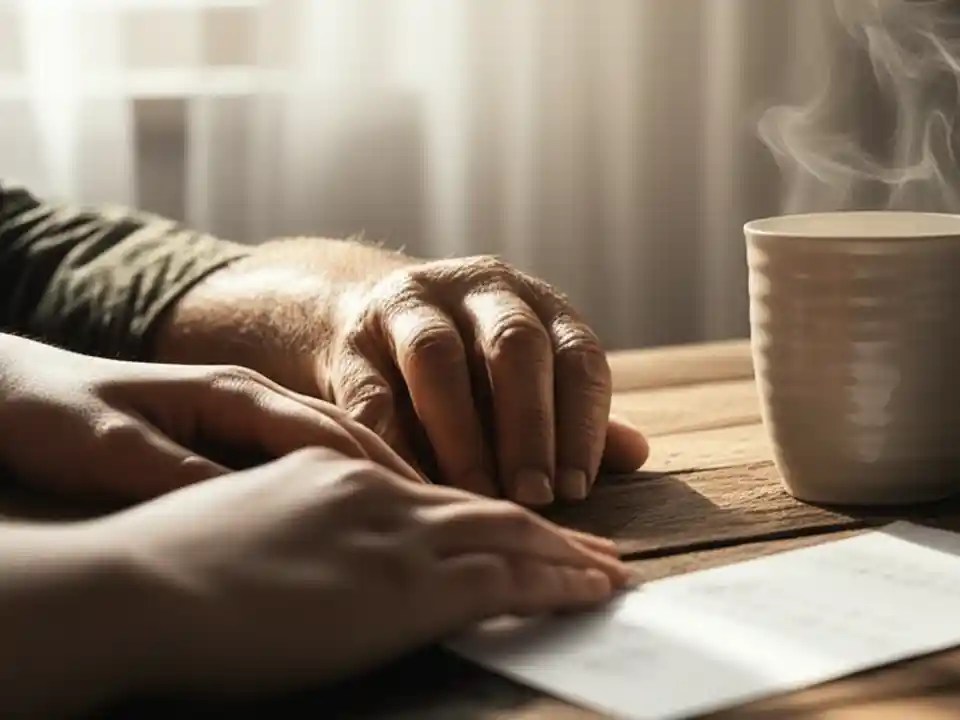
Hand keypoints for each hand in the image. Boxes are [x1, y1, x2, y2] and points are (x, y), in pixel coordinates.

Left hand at [0, 333, 414, 499]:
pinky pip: (313, 464)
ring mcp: (247, 417)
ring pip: (342, 449)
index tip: (435, 506)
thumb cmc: (48, 413)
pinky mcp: (234, 440)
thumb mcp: (109, 450)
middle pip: (355, 435)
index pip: (328, 432)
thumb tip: (252, 511)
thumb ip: (180, 475)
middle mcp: (252, 398)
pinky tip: (380, 517)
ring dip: (395, 478)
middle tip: (468, 510)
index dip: (387, 468)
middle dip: (415, 470)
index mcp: (232, 392)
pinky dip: (355, 488)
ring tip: (446, 517)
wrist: (2, 387)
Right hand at [93, 448, 628, 696]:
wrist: (139, 586)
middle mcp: (380, 490)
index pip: (440, 490)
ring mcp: (396, 536)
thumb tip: (327, 557)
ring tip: (610, 574)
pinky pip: (504, 580)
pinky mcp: (404, 586)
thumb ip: (305, 526)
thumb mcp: (249, 524)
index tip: (529, 527)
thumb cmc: (172, 569)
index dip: (494, 511)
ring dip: (568, 559)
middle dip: (551, 533)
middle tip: (599, 551)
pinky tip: (590, 593)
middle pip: (489, 506)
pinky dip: (556, 585)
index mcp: (341, 471)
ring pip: (509, 536)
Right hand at [156, 243, 648, 504]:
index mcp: (538, 305)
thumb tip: (639, 455)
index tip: (577, 489)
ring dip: (460, 431)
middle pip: (515, 347)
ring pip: (438, 356)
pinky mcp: (353, 335)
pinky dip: (385, 434)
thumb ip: (574, 419)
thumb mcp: (525, 383)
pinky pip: (368, 384)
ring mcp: (412, 304)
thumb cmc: (466, 370)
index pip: (577, 355)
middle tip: (535, 498)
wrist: (357, 317)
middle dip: (529, 427)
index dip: (583, 423)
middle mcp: (481, 292)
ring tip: (474, 494)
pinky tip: (403, 480)